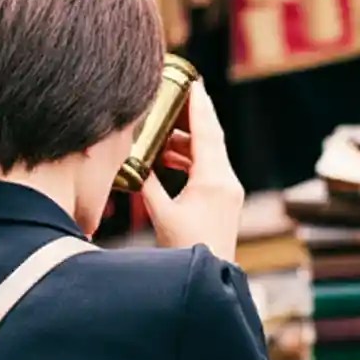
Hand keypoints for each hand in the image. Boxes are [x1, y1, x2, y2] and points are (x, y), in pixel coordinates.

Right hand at [142, 81, 244, 261]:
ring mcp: (229, 191)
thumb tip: (131, 161)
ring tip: (161, 135)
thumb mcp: (161, 214)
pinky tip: (169, 160)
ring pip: (209, 154)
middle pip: (210, 138)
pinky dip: (191, 160)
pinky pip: (209, 169)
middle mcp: (227, 181)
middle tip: (175, 96)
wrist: (209, 278)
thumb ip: (146, 183)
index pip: (207, 131)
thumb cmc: (186, 250)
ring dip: (187, 142)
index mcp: (213, 180)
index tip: (191, 81)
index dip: (198, 105)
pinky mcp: (225, 201)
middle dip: (192, 117)